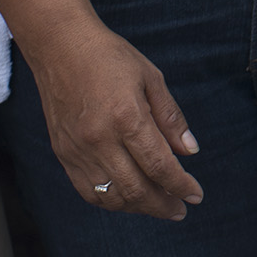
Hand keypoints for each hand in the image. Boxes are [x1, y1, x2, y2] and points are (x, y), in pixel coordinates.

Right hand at [25, 18, 201, 218]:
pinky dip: (110, 200)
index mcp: (126, 117)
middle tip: (180, 209)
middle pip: (136, 189)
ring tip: (158, 205)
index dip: (181, 185)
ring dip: (138, 207)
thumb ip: (171, 118)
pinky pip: (88, 190)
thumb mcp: (151, 78)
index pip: (159, 166)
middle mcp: (99, 139)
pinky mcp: (63, 153)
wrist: (60, 46)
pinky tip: (128, 198)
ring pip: (110, 196)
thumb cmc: (110, 57)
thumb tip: (190, 152)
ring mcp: (77, 149)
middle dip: (163, 205)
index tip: (196, 195)